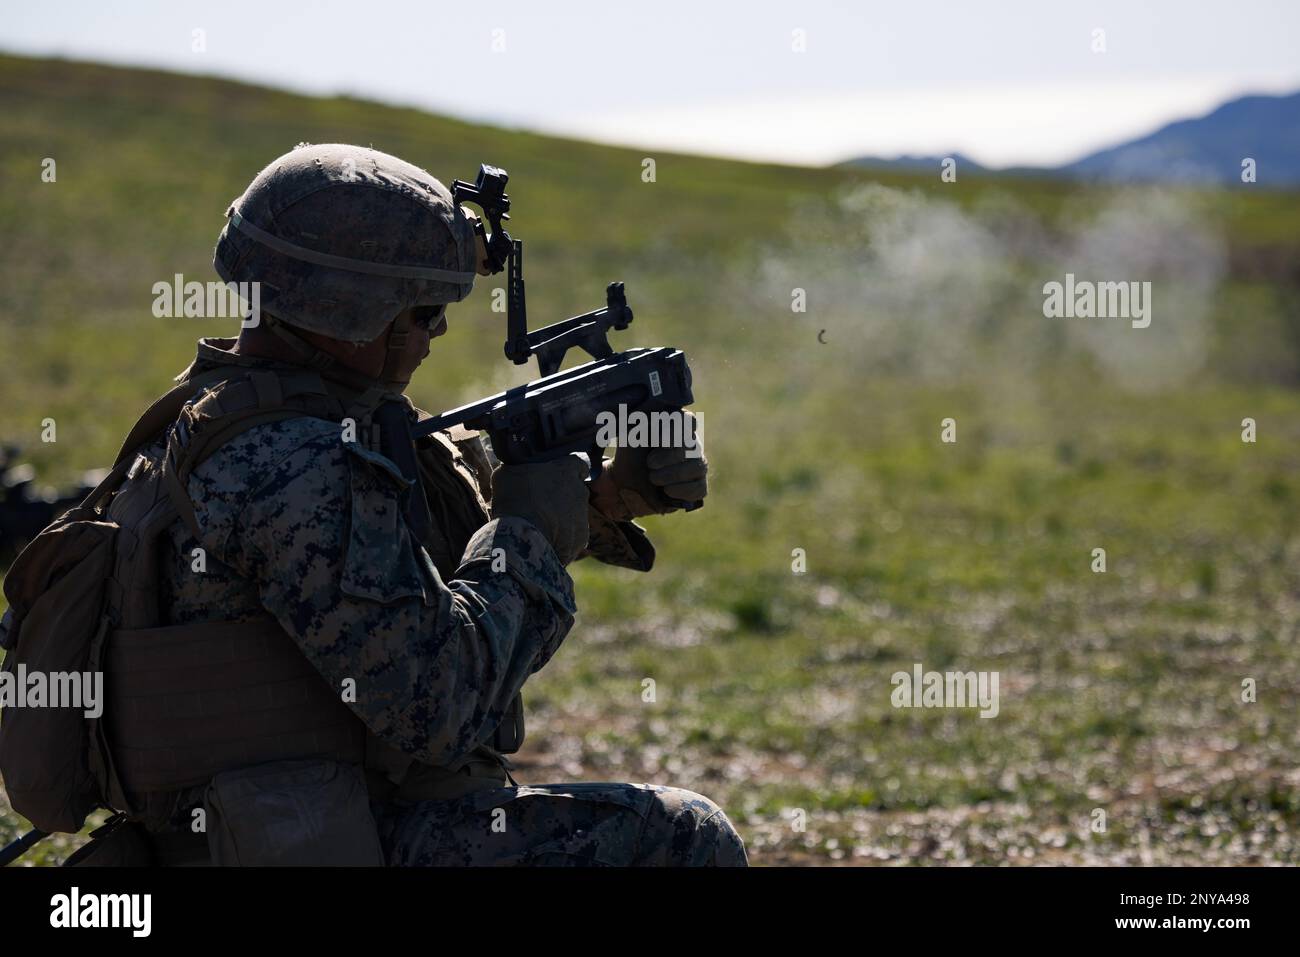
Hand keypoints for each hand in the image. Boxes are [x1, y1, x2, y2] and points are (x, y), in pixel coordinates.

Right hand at [490, 453, 590, 563]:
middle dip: (563, 497)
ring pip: (574, 515)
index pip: (577, 465)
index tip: (560, 477)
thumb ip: (519, 469)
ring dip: (561, 519)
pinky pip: (572, 536)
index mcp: (566, 470)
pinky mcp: (581, 538)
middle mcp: (579, 491)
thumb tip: (516, 472)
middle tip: (542, 504)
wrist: (522, 535)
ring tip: (538, 526)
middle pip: (576, 491)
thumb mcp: (507, 473)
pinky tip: (543, 540)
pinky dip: (561, 539)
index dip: (568, 471)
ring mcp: (582, 515)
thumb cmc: (513, 499)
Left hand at [589, 412, 707, 520]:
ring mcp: (697, 465)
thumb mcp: (631, 433)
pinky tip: (666, 490)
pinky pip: (699, 488)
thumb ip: (638, 418)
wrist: (626, 484)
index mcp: (677, 427)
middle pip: (692, 446)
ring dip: (672, 474)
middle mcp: (691, 444)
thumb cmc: (631, 454)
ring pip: (698, 467)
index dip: (675, 428)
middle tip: (650, 463)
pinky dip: (681, 490)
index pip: (687, 420)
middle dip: (669, 456)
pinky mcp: (697, 487)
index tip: (656, 439)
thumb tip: (643, 404)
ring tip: (653, 478)